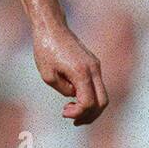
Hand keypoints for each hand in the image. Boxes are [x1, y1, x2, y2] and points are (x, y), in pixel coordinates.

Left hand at [31, 10, 107, 124]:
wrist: (51, 26)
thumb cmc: (45, 49)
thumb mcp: (48, 75)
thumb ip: (63, 89)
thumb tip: (74, 95)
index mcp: (82, 72)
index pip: (89, 103)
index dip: (78, 113)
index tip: (63, 112)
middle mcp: (94, 69)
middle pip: (103, 102)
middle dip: (90, 115)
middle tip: (73, 120)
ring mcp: (96, 66)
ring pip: (102, 94)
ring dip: (90, 107)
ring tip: (71, 111)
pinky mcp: (93, 63)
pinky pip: (97, 86)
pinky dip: (89, 96)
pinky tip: (73, 99)